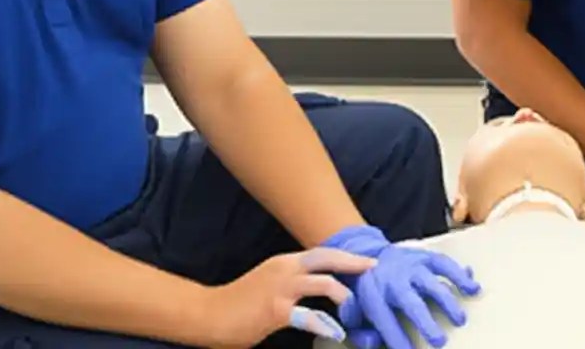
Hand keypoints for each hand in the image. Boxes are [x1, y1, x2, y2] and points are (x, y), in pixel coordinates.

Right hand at [203, 246, 375, 347]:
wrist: (209, 314)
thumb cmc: (240, 303)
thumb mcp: (271, 283)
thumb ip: (295, 283)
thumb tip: (322, 287)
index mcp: (285, 262)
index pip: (323, 253)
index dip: (347, 255)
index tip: (368, 260)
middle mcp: (285, 269)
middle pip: (328, 258)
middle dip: (354, 263)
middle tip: (374, 269)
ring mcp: (281, 288)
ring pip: (324, 282)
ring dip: (345, 295)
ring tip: (356, 307)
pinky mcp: (275, 310)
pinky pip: (308, 316)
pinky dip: (326, 323)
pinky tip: (336, 332)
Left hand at [321, 225, 480, 348]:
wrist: (368, 251)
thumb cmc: (368, 289)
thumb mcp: (356, 310)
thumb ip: (361, 330)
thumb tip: (373, 343)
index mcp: (373, 295)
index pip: (386, 321)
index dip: (398, 339)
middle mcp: (392, 279)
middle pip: (411, 302)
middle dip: (425, 322)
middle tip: (440, 341)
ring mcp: (411, 266)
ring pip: (430, 282)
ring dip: (447, 301)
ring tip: (460, 319)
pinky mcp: (425, 256)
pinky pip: (444, 264)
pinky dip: (460, 275)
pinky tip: (473, 288)